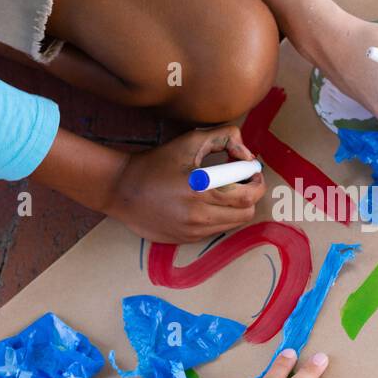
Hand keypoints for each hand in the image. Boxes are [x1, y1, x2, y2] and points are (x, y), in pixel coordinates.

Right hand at [106, 126, 265, 243]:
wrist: (121, 190)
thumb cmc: (156, 163)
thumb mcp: (189, 141)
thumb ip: (224, 137)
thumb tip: (247, 153)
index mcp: (201, 190)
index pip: (248, 195)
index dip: (256, 181)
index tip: (251, 170)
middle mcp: (198, 215)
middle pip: (246, 213)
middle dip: (250, 195)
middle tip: (243, 180)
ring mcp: (193, 231)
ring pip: (233, 224)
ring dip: (236, 207)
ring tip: (226, 190)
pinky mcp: (186, 240)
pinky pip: (216, 230)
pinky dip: (220, 216)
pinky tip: (208, 202)